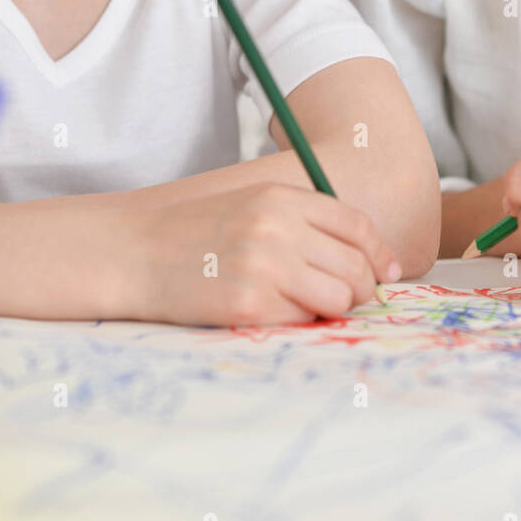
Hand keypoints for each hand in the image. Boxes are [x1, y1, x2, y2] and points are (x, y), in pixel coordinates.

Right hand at [131, 183, 400, 326]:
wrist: (135, 254)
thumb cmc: (196, 232)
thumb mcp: (251, 206)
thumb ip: (301, 222)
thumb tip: (361, 257)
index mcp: (281, 197)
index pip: (355, 225)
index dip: (378, 253)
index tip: (385, 273)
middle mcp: (277, 227)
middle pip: (354, 265)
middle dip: (362, 288)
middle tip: (349, 298)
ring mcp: (264, 266)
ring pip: (338, 297)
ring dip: (334, 308)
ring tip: (312, 307)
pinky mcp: (249, 304)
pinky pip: (303, 321)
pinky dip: (300, 322)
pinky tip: (277, 312)